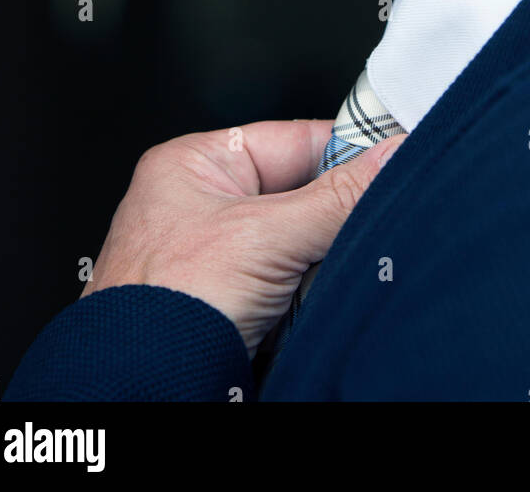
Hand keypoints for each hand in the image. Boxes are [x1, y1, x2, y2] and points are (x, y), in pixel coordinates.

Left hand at [80, 120, 405, 356]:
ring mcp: (220, 261)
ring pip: (304, 245)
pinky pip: (294, 287)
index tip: (393, 159)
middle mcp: (205, 206)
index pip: (294, 139)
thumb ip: (336, 196)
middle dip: (333, 219)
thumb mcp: (264, 237)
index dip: (346, 150)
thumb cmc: (157, 310)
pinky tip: (310, 307)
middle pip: (304, 195)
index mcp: (196, 165)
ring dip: (321, 264)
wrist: (136, 391)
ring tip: (319, 277)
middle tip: (356, 228)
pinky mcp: (235, 307)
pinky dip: (309, 299)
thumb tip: (390, 159)